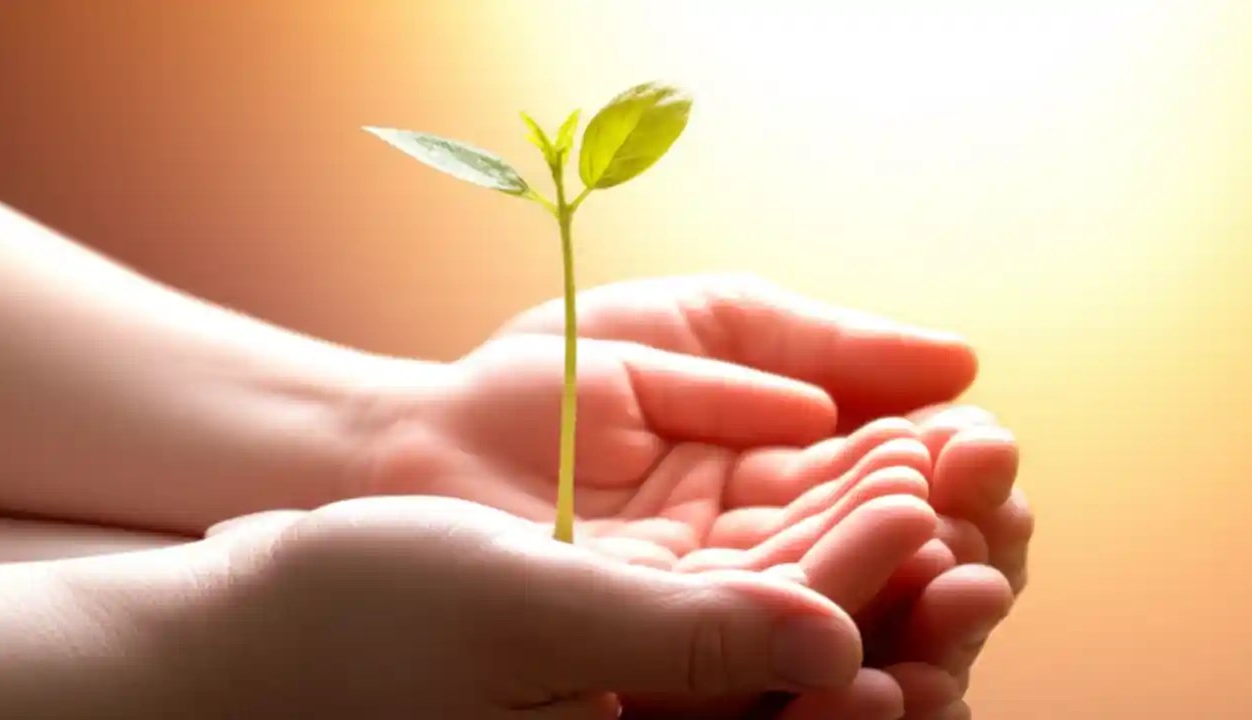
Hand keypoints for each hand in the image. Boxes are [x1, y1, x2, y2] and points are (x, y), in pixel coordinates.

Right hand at [193, 496, 913, 718]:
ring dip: (862, 545)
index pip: (800, 679)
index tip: (939, 503)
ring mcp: (655, 689)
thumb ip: (686, 636)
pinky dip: (793, 532)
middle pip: (820, 660)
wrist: (274, 626)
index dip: (876, 591)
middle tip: (977, 485)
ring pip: (791, 620)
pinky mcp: (636, 645)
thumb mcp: (529, 611)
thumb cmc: (369, 622)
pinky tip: (838, 464)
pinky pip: (738, 592)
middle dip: (901, 574)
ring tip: (926, 459)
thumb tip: (840, 642)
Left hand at [494, 274, 1033, 715]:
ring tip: (957, 596)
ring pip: (842, 626)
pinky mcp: (668, 662)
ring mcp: (721, 612)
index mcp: (786, 467)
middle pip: (890, 565)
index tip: (991, 448)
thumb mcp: (699, 326)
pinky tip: (867, 661)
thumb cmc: (547, 371)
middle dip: (951, 555)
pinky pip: (757, 676)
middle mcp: (769, 549)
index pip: (900, 476)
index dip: (953, 468)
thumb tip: (962, 361)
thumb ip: (814, 341)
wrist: (424, 439)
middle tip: (991, 535)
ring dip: (907, 620)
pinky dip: (816, 667)